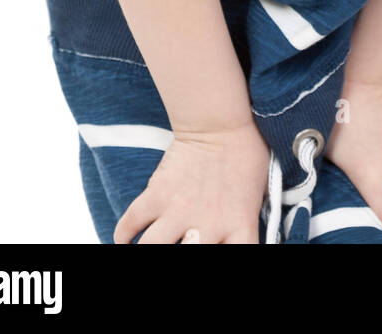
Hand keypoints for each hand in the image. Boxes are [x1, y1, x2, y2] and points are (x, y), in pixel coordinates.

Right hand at [113, 118, 269, 243]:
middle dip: (180, 256)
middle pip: (187, 258)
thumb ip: (242, 222)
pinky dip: (123, 235)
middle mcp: (209, 225)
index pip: (240, 257)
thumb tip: (236, 238)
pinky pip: (130, 223)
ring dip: (147, 249)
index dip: (230, 261)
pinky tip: (125, 240)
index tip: (219, 251)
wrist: (219, 121)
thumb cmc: (245, 152)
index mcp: (239, 224)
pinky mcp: (157, 194)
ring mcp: (179, 210)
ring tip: (149, 246)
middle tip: (181, 245)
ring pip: (151, 248)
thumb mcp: (258, 192)